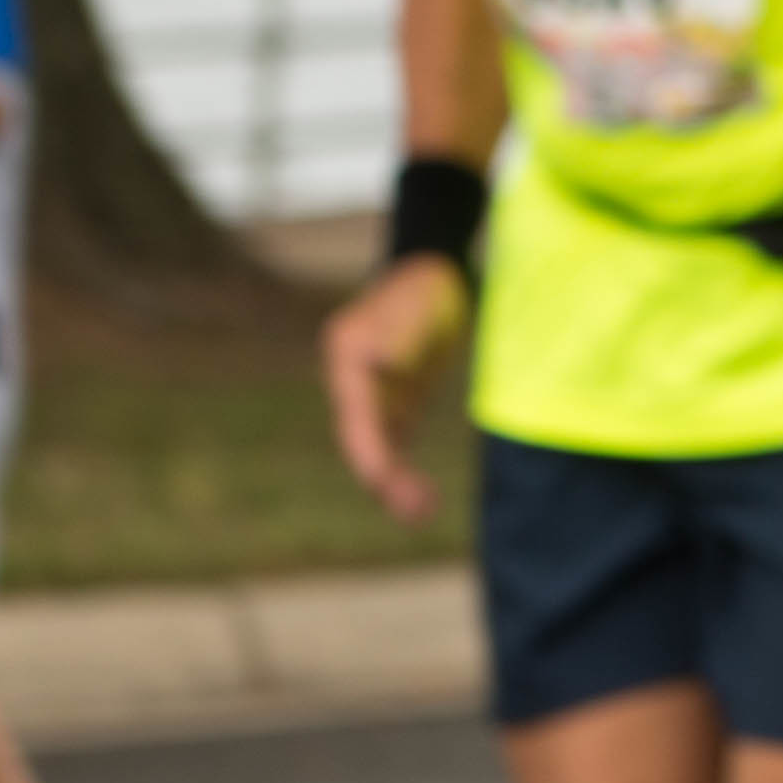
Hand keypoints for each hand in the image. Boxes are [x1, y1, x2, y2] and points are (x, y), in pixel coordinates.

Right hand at [321, 256, 467, 521]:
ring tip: (421, 512)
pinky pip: (393, 441)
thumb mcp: (409, 320)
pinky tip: (419, 498)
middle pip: (362, 439)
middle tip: (417, 510)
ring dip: (396, 481)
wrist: (434, 270)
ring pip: (377, 446)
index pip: (356, 419)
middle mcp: (351, 381)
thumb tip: (391, 404)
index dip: (373, 455)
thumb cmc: (423, 291)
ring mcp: (369, 391)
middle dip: (386, 478)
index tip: (388, 484)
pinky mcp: (393, 399)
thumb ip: (400, 361)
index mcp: (347, 359)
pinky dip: (403, 468)